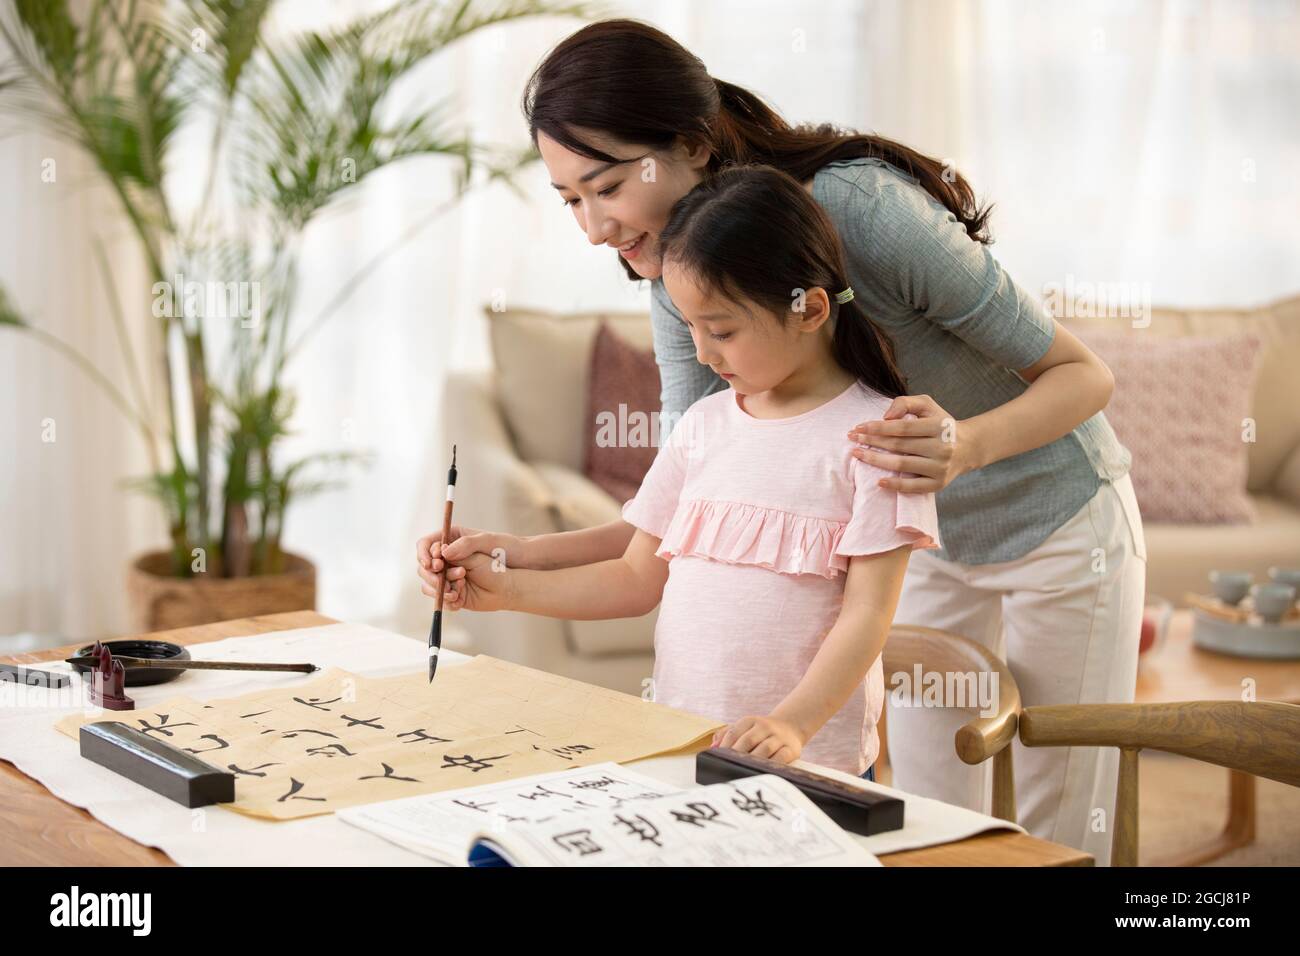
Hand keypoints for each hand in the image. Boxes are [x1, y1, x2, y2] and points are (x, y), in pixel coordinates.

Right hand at [419, 546, 512, 612]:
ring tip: (460, 587)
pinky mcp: (452, 590)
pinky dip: (446, 599)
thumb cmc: (503, 556)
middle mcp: (447, 557)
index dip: (425, 554)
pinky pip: (440, 596)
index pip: (426, 544)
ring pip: (429, 582)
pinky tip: (460, 598)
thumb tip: (443, 552)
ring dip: (440, 587)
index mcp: (452, 539)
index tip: (434, 564)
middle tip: (443, 579)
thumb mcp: (487, 543)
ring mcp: (448, 574)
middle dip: (431, 574)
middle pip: (424, 565)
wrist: (512, 581)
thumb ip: (465, 545)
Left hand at [711, 714, 805, 764]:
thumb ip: (726, 735)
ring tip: (743, 771)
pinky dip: (772, 765)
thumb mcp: (744, 728)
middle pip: (748, 740)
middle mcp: (765, 726)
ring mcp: (779, 737)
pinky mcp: (791, 748)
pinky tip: (763, 772)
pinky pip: (781, 757)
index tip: (717, 759)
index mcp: (750, 721)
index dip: (725, 746)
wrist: (790, 727)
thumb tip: (712, 747)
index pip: (734, 732)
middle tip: (728, 767)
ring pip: (764, 749)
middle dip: (737, 754)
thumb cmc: (761, 733)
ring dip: (753, 761)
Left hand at [847, 393, 975, 492]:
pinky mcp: (939, 484)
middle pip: (899, 445)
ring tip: (858, 455)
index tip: (858, 427)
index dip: (877, 427)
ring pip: (902, 465)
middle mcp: (942, 447)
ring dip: (876, 461)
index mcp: (939, 426)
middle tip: (852, 439)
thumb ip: (906, 403)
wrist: (968, 447)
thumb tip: (886, 417)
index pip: (902, 427)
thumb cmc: (941, 424)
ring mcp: (940, 467)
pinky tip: (879, 482)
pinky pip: (914, 487)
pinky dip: (896, 485)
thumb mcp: (927, 406)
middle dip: (872, 442)